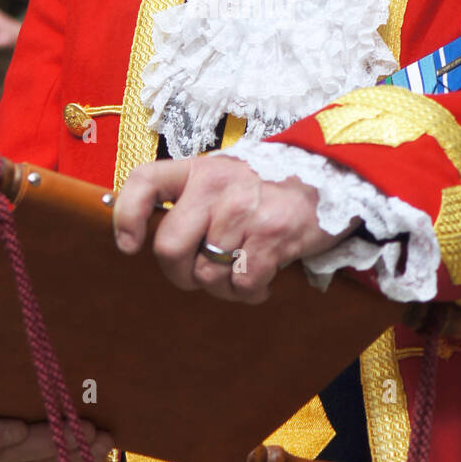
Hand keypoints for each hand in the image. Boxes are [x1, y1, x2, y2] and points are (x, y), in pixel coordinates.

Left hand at [111, 154, 356, 303]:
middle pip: (169, 246)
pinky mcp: (272, 234)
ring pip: (207, 273)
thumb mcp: (228, 178)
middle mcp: (217, 185)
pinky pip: (241, 283)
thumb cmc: (271, 187)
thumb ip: (194, 199)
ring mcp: (244, 209)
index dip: (127, 216)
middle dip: (179, 274)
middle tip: (199, 275)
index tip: (129, 245)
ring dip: (222, 286)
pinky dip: (250, 292)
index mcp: (200, 169)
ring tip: (241, 272)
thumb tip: (153, 236)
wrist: (333, 178)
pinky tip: (262, 279)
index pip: (145, 182)